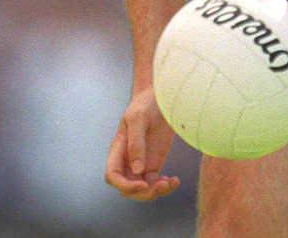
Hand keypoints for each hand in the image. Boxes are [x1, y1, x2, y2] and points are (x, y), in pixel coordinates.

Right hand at [105, 86, 180, 200]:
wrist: (163, 96)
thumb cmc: (145, 104)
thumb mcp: (138, 118)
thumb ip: (136, 143)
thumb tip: (137, 170)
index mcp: (118, 149)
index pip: (112, 175)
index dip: (124, 185)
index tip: (142, 185)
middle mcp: (127, 159)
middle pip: (127, 186)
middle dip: (142, 192)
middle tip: (160, 186)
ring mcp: (141, 162)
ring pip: (142, 188)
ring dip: (154, 191)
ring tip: (170, 183)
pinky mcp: (154, 162)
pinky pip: (155, 182)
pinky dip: (163, 185)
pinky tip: (174, 180)